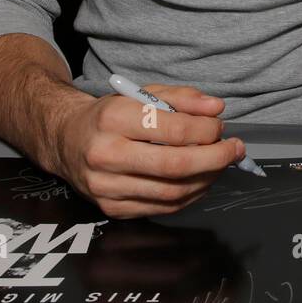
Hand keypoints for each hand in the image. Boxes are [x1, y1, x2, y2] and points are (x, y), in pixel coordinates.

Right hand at [51, 84, 246, 219]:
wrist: (66, 140)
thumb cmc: (110, 115)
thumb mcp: (141, 94)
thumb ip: (181, 98)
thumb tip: (215, 108)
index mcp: (113, 118)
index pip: (172, 129)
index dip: (206, 130)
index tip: (220, 127)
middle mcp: (106, 154)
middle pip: (175, 165)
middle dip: (215, 158)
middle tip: (235, 150)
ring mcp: (106, 187)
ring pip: (172, 191)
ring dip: (206, 179)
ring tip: (220, 164)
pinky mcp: (112, 209)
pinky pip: (162, 208)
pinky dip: (189, 196)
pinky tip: (200, 180)